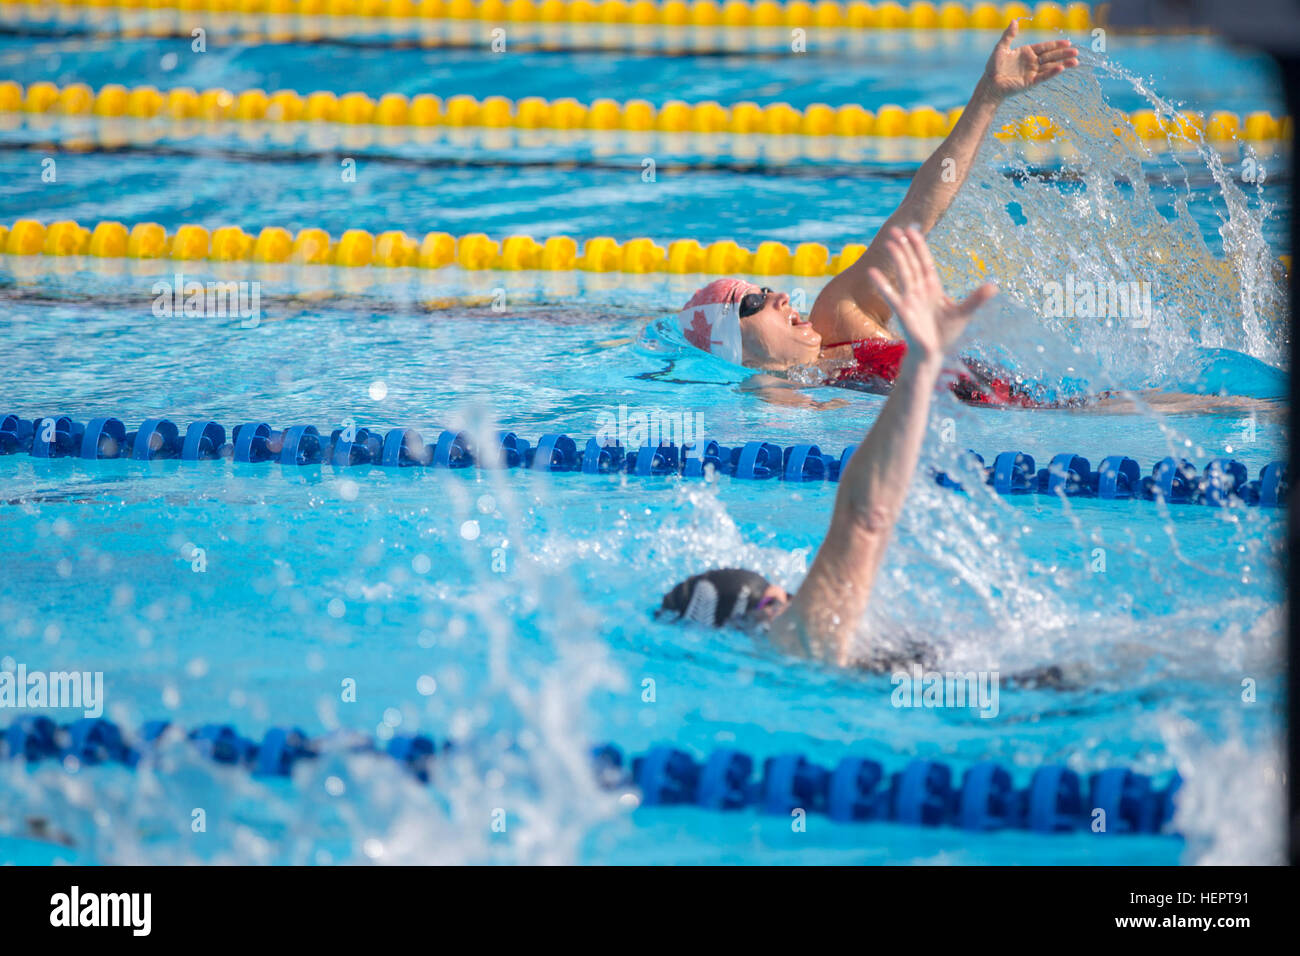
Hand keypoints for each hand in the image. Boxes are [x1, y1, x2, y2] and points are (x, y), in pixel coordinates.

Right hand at [866, 227, 996, 364]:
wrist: (933, 353)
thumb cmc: (945, 333)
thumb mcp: (963, 313)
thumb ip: (976, 299)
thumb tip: (994, 286)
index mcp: (932, 287)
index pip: (924, 261)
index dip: (918, 246)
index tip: (911, 230)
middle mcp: (919, 290)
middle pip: (911, 263)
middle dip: (904, 247)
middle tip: (894, 229)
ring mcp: (910, 300)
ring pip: (903, 274)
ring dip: (896, 259)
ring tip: (888, 244)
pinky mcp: (903, 312)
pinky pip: (892, 296)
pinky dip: (883, 285)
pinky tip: (873, 274)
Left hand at [982, 20, 1078, 98]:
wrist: (989, 84)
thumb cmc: (993, 67)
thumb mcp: (1001, 48)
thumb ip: (1009, 35)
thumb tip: (1014, 20)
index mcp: (1026, 53)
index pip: (1044, 47)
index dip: (1056, 45)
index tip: (1068, 42)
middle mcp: (1031, 62)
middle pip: (1050, 56)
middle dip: (1063, 54)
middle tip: (1076, 51)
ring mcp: (1032, 73)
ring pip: (1050, 66)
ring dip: (1063, 64)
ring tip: (1075, 61)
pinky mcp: (1030, 83)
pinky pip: (1043, 76)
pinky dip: (1052, 72)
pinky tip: (1061, 68)